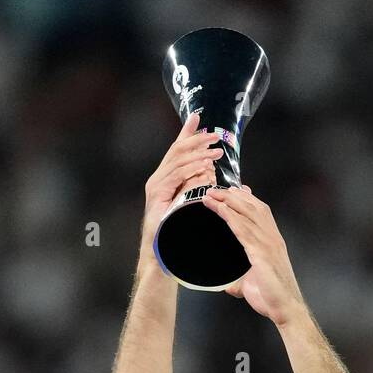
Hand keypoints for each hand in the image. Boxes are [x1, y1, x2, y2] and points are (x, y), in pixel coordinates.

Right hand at [140, 111, 223, 255]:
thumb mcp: (191, 204)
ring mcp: (156, 186)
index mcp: (166, 179)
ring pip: (177, 161)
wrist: (162, 255)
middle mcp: (158, 179)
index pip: (177, 150)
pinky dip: (191, 169)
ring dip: (199, 154)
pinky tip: (204, 167)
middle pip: (177, 150)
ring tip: (216, 153)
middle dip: (196, 140)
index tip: (199, 118)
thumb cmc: (177, 233)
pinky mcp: (156, 195)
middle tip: (215, 136)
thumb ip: (198, 187)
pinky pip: (175, 176)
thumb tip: (212, 173)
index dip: (187, 133)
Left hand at [202, 186, 305, 327]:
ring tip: (211, 195)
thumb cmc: (273, 297)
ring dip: (227, 202)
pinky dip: (231, 217)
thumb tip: (228, 285)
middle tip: (214, 189)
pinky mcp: (262, 254)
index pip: (260, 211)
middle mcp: (272, 238)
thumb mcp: (253, 283)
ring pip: (247, 214)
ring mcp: (268, 244)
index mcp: (273, 241)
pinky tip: (221, 209)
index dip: (246, 198)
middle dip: (232, 195)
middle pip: (252, 207)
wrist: (285, 309)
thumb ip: (241, 279)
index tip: (231, 190)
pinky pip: (244, 230)